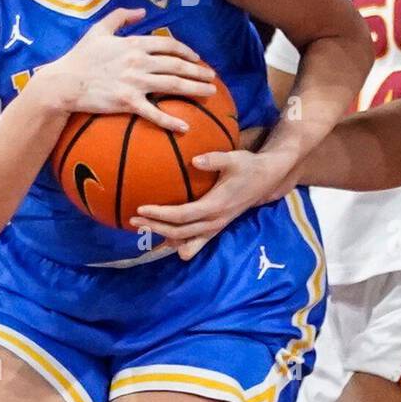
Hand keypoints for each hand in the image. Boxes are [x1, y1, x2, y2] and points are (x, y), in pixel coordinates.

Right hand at [37, 7, 217, 132]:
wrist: (64, 82)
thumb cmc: (80, 56)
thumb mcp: (99, 30)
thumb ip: (120, 17)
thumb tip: (140, 11)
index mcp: (134, 44)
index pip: (169, 45)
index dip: (187, 51)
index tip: (197, 58)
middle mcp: (138, 62)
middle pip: (177, 65)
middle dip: (198, 71)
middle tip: (213, 78)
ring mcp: (134, 82)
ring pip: (173, 84)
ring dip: (195, 89)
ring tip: (210, 93)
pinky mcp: (127, 102)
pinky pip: (153, 112)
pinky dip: (171, 121)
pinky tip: (185, 127)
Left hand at [129, 147, 299, 259]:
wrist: (266, 180)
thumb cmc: (247, 166)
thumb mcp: (234, 158)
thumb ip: (215, 159)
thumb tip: (195, 159)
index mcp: (216, 206)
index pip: (183, 215)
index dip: (161, 214)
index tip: (142, 207)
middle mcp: (214, 221)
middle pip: (180, 232)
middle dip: (156, 227)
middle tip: (134, 219)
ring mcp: (215, 228)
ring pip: (186, 242)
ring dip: (164, 238)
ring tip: (143, 230)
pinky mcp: (215, 228)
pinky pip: (194, 242)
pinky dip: (177, 243)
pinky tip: (162, 239)